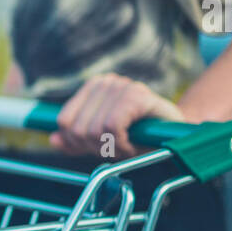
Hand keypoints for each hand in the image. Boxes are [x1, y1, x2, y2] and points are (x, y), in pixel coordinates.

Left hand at [49, 73, 188, 158]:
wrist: (178, 135)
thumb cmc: (140, 136)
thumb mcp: (103, 141)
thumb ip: (77, 140)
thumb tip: (53, 139)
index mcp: (93, 87)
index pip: (65, 120)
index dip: (76, 142)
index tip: (96, 148)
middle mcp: (105, 82)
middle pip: (77, 128)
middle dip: (94, 148)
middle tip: (115, 148)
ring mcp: (121, 86)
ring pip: (93, 129)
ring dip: (110, 148)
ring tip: (126, 145)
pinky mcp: (136, 95)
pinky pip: (111, 127)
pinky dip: (120, 144)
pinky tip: (131, 145)